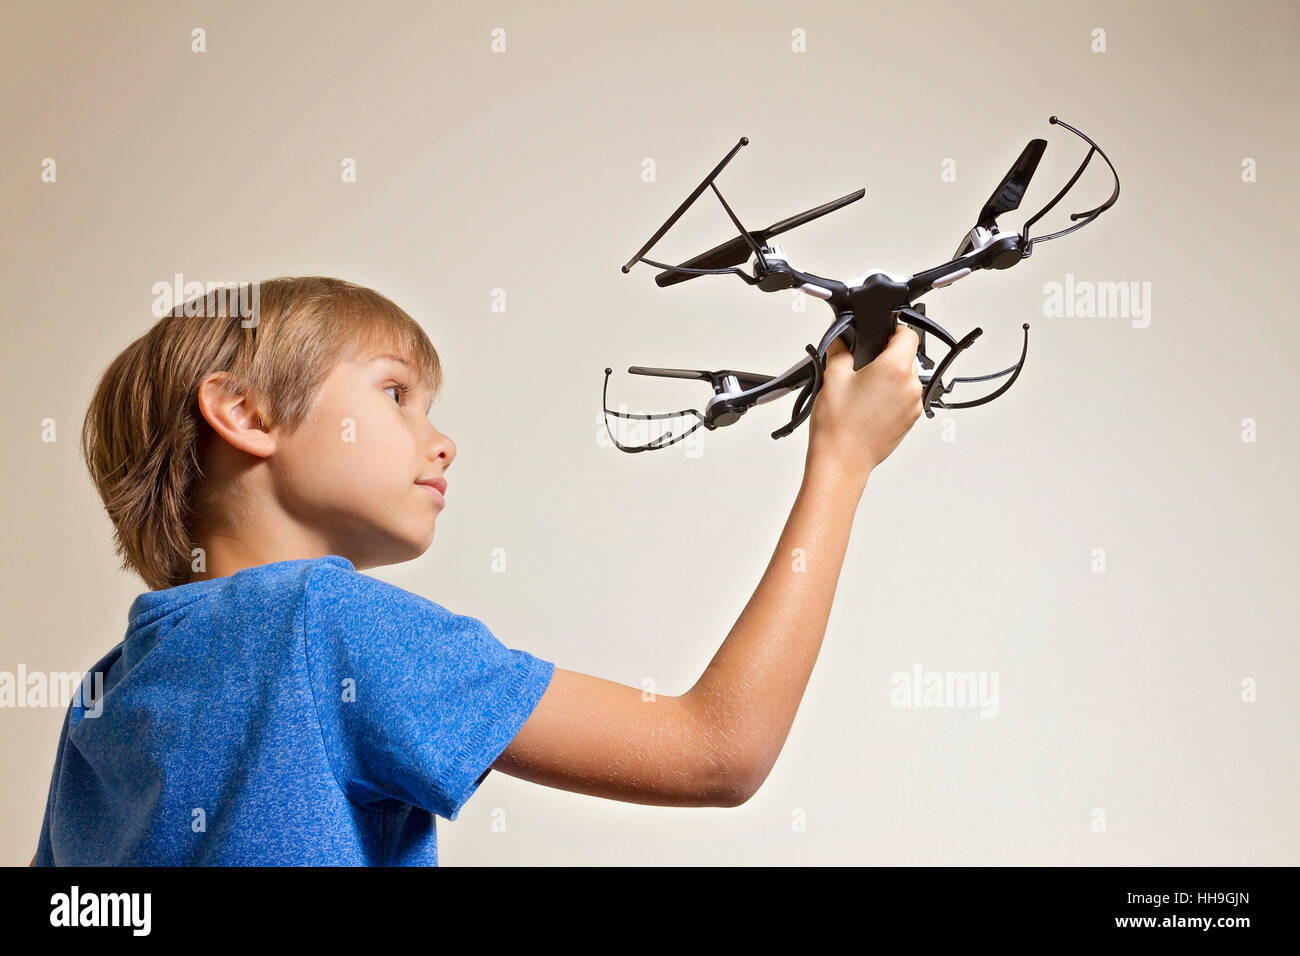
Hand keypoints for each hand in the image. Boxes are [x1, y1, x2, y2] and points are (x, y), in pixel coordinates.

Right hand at [805, 323, 923, 483]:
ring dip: (890, 378)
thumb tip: (842, 341)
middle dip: (887, 357)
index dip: (895, 330)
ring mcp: (913, 406)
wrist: (841, 461)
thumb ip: (840, 351)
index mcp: (895, 369)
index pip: (908, 335)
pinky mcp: (910, 421)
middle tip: (863, 366)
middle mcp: (911, 386)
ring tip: (863, 391)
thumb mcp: (833, 377)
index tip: (882, 334)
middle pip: (908, 357)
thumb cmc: (838, 426)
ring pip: (907, 379)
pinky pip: (905, 399)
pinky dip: (892, 397)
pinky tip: (869, 406)